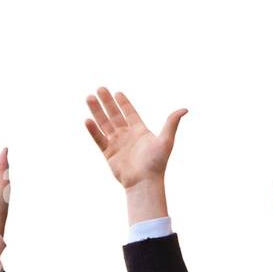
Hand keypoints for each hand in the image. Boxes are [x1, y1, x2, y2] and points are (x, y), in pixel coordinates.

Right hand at [84, 87, 186, 224]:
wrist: (144, 182)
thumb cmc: (157, 163)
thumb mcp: (166, 140)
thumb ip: (171, 123)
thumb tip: (185, 109)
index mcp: (140, 131)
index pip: (129, 113)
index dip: (123, 103)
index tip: (117, 92)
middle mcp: (127, 135)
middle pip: (114, 115)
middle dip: (107, 102)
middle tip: (100, 89)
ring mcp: (116, 143)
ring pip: (104, 123)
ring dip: (97, 111)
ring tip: (89, 98)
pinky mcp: (108, 153)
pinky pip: (99, 138)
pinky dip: (93, 130)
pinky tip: (87, 120)